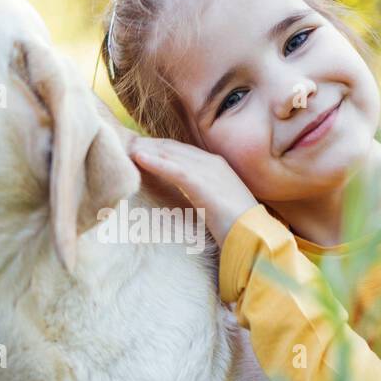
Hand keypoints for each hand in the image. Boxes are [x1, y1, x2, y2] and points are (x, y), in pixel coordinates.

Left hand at [128, 137, 259, 245]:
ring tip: (125, 147)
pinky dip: (156, 162)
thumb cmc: (237, 228)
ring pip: (171, 155)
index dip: (159, 147)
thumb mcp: (217, 205)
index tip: (138, 147)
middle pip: (173, 148)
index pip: (181, 151)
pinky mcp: (203, 185)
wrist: (256, 238)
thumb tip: (185, 200)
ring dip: (147, 149)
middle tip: (124, 142)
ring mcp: (209, 172)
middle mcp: (212, 163)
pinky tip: (138, 158)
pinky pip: (175, 170)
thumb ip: (201, 196)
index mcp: (217, 166)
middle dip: (148, 144)